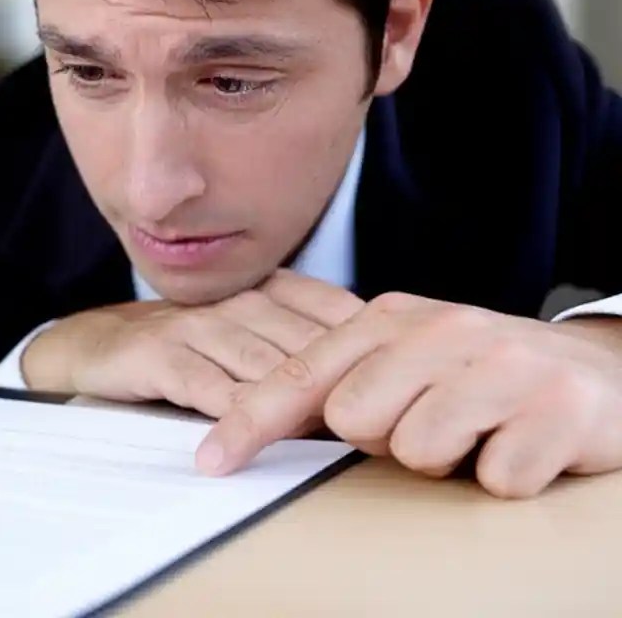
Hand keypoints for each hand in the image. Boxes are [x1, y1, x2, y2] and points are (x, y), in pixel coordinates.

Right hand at [22, 271, 364, 416]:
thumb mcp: (246, 330)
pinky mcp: (161, 355)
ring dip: (302, 405)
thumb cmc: (184, 347)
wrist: (93, 344)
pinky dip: (239, 417)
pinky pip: (210, 389)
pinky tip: (260, 436)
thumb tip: (375, 382)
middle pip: (308, 345)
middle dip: (345, 385)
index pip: (335, 310)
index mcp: (265, 290)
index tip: (401, 380)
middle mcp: (235, 301)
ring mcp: (198, 326)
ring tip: (335, 437)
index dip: (370, 347)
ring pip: (265, 368)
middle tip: (381, 423)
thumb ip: (301, 344)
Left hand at [196, 292, 621, 497]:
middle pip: (355, 421)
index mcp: (393, 317)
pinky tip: (526, 444)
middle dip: (386, 439)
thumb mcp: (407, 359)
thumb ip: (342, 379)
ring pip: (420, 451)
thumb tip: (249, 415)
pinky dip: (507, 477)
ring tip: (479, 432)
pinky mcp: (560, 407)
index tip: (211, 461)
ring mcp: (504, 363)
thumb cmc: (483, 373)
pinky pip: (493, 478)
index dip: (250, 422)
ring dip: (448, 460)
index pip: (303, 375)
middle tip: (433, 421)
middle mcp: (444, 329)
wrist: (602, 372)